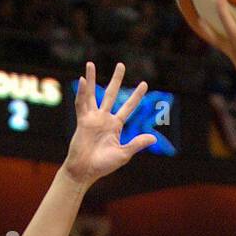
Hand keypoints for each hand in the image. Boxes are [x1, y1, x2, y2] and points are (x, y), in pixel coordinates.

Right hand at [61, 62, 156, 186]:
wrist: (85, 171)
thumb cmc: (103, 165)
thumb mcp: (123, 154)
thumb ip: (136, 144)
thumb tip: (154, 138)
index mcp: (115, 126)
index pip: (128, 107)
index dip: (136, 96)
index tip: (145, 84)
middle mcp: (104, 119)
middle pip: (111, 94)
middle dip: (116, 80)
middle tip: (121, 65)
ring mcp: (92, 118)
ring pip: (93, 94)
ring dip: (91, 79)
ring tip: (90, 64)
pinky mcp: (82, 121)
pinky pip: (81, 104)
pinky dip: (81, 92)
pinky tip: (83, 80)